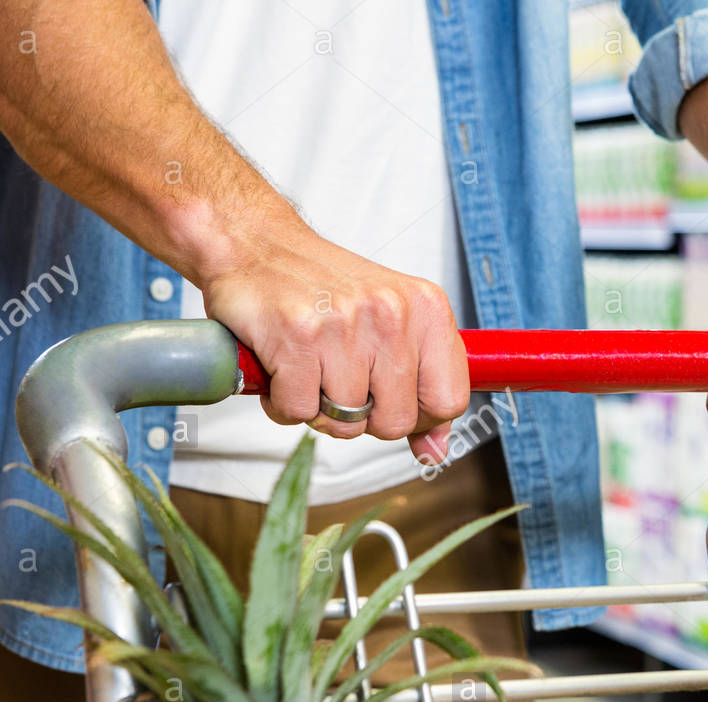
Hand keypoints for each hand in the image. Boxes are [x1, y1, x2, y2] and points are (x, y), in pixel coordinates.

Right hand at [201, 229, 467, 462]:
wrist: (258, 245)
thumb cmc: (325, 288)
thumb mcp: (393, 324)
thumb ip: (421, 387)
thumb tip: (435, 451)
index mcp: (427, 309)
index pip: (449, 400)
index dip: (420, 417)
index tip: (393, 402)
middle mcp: (392, 314)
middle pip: (396, 422)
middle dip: (363, 418)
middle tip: (340, 380)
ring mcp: (345, 326)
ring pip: (345, 423)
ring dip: (319, 410)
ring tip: (310, 369)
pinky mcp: (296, 338)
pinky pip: (299, 413)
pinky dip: (283, 402)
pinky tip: (283, 368)